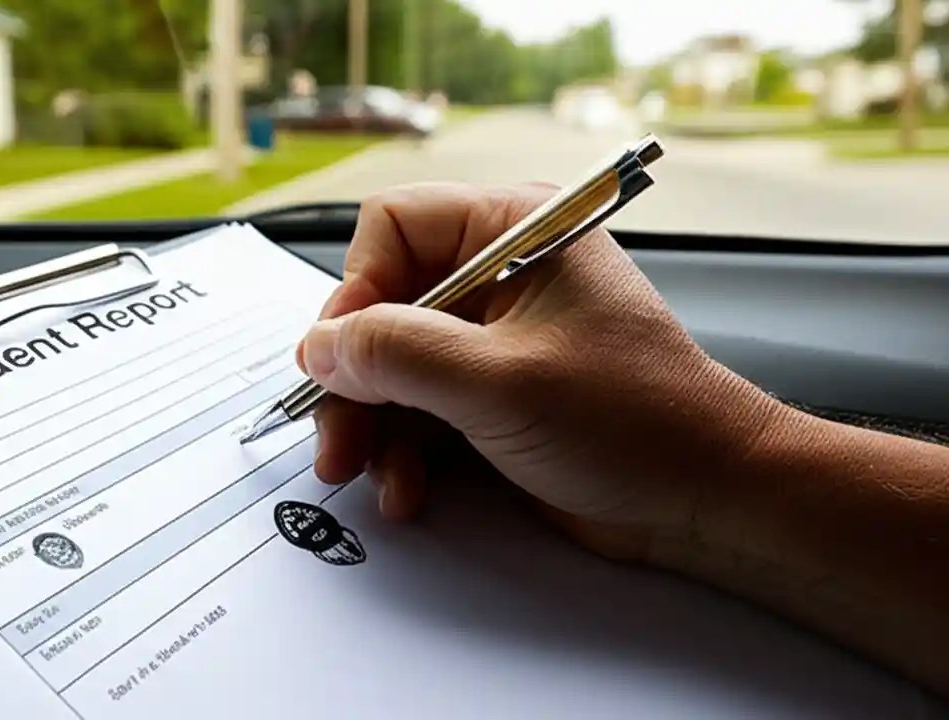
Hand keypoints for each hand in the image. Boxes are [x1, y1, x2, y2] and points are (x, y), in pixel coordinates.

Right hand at [296, 182, 786, 561]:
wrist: (704, 498)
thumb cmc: (637, 420)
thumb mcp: (500, 382)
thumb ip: (398, 355)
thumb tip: (320, 346)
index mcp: (513, 231)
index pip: (393, 228)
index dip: (356, 291)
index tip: (339, 357)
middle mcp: (498, 274)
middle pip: (382, 306)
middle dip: (355, 378)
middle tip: (335, 437)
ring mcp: (494, 338)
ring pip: (392, 366)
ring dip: (372, 426)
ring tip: (370, 476)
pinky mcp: (492, 394)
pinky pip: (420, 409)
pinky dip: (404, 450)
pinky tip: (408, 490)